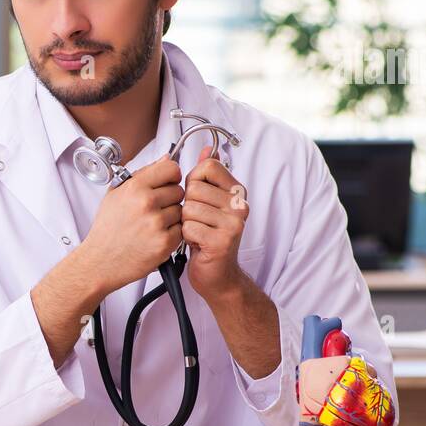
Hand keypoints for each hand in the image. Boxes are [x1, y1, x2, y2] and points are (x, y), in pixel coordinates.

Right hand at [76, 153, 183, 294]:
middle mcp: (146, 203)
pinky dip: (172, 234)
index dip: (171, 176)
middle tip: (154, 210)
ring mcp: (156, 223)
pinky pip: (181, 230)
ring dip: (172, 217)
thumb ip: (143, 174)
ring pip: (182, 211)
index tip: (167, 183)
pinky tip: (156, 236)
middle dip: (170, 199)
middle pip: (179, 190)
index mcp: (134, 187)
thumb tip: (166, 159)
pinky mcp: (164, 242)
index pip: (171, 168)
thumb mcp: (116, 194)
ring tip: (153, 225)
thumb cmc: (107, 229)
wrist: (100, 260)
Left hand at [182, 145, 250, 298]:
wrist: (218, 276)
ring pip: (189, 209)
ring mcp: (234, 223)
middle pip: (194, 189)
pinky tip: (197, 244)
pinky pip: (188, 227)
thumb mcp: (208, 203)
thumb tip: (207, 150)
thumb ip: (207, 176)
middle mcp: (239, 205)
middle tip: (198, 222)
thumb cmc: (208, 238)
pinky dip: (186, 237)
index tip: (199, 199)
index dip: (193, 182)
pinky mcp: (222, 241)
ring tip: (197, 233)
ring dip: (186, 223)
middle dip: (187, 207)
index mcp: (236, 192)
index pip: (207, 167)